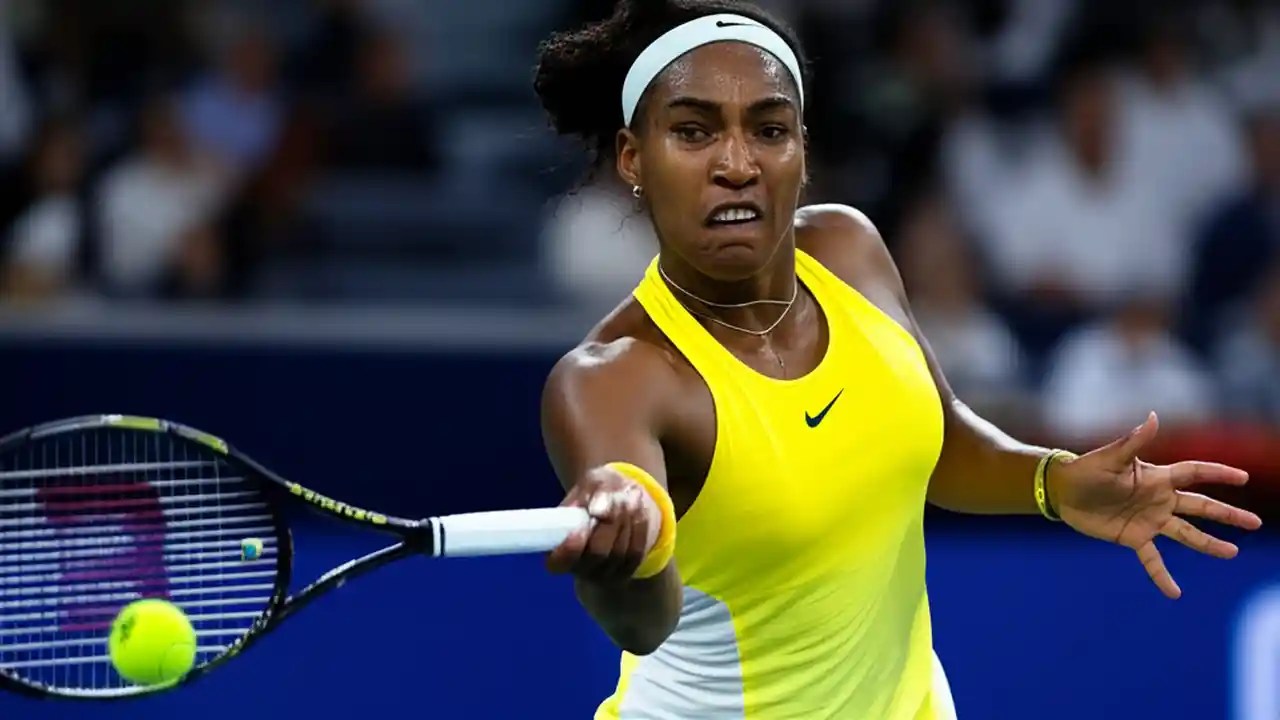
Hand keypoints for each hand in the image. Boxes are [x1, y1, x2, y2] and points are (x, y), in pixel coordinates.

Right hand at [546, 465, 660, 583]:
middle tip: (617, 500)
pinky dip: (639, 531)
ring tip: (627, 500)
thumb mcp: (595, 482)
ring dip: (626, 524)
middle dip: (609, 525)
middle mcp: (578, 567)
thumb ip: (596, 493)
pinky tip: (638, 512)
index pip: (557, 563)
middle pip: (596, 554)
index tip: (582, 525)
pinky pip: (636, 555)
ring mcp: (603, 573)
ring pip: (619, 554)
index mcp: (557, 550)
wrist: (621, 500)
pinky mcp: (625, 571)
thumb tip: (598, 510)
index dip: (569, 549)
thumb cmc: (598, 491)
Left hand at [1049, 412, 1262, 598]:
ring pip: (1186, 534)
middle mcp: (1159, 500)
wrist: (1063, 491)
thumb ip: (1134, 441)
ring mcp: (1149, 520)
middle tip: (1255, 524)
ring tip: (1232, 552)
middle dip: (1227, 515)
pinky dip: (1162, 576)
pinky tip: (1175, 593)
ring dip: (1209, 544)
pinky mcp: (1133, 538)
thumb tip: (1154, 416)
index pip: (1194, 473)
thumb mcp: (1110, 457)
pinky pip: (1153, 560)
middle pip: (1200, 507)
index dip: (1218, 474)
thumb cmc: (1086, 470)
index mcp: (1156, 477)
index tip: (1243, 477)